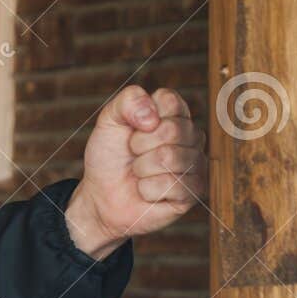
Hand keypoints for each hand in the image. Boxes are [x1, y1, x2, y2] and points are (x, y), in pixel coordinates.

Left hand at [65, 85, 206, 255]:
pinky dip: (148, 190)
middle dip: (139, 145)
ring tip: (139, 173)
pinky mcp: (194, 191)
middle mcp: (191, 136)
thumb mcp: (110, 121)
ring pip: (170, 157)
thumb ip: (129, 101)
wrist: (100, 197)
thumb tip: (152, 117)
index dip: (141, 118)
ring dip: (142, 168)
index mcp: (175, 113)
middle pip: (171, 130)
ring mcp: (196, 163)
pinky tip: (146, 191)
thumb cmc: (109, 157)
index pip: (170, 101)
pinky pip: (172, 184)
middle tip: (133, 155)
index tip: (132, 131)